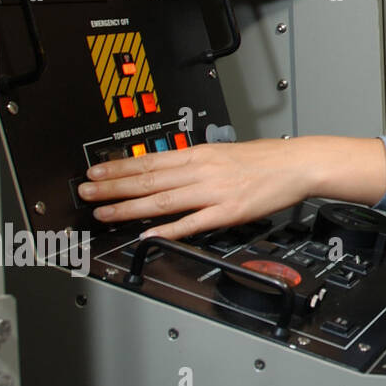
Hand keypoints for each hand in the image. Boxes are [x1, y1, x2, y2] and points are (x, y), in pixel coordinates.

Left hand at [77, 138, 342, 239]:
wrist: (299, 164)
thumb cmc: (268, 160)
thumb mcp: (226, 151)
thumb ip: (197, 163)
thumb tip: (171, 170)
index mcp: (201, 155)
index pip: (150, 161)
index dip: (119, 168)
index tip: (95, 172)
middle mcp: (203, 171)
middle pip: (149, 180)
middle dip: (113, 187)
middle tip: (86, 193)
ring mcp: (214, 192)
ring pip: (163, 200)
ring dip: (130, 208)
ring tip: (105, 214)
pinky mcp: (229, 212)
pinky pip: (193, 222)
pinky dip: (169, 229)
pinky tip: (149, 234)